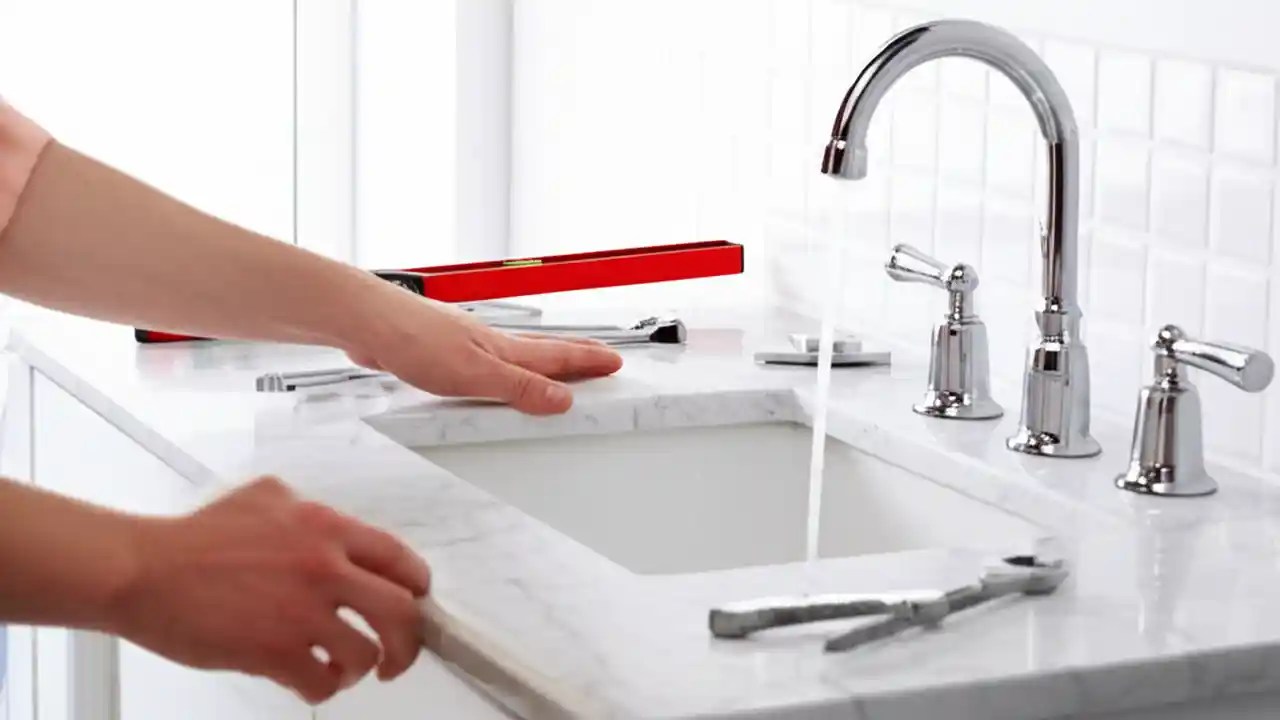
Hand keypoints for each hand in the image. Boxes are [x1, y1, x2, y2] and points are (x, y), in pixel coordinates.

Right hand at [108, 477, 430, 703]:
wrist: (143, 569)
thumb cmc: (194, 539)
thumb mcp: (266, 499)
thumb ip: (311, 514)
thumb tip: (336, 532)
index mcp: (326, 527)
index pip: (401, 559)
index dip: (417, 589)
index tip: (416, 604)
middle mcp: (323, 565)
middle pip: (403, 612)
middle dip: (409, 642)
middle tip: (398, 656)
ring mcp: (301, 610)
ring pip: (367, 654)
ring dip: (360, 668)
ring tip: (342, 668)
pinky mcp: (274, 650)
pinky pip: (323, 683)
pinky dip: (322, 687)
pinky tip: (308, 678)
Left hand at [345, 283, 623, 414]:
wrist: (366, 322)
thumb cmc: (413, 340)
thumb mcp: (473, 375)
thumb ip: (517, 388)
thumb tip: (560, 399)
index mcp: (502, 349)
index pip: (556, 357)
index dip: (587, 362)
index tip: (614, 362)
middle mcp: (489, 343)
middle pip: (541, 352)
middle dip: (574, 357)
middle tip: (600, 360)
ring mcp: (466, 344)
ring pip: (514, 355)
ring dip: (541, 362)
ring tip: (557, 368)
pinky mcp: (442, 352)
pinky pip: (485, 364)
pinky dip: (503, 369)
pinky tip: (492, 376)